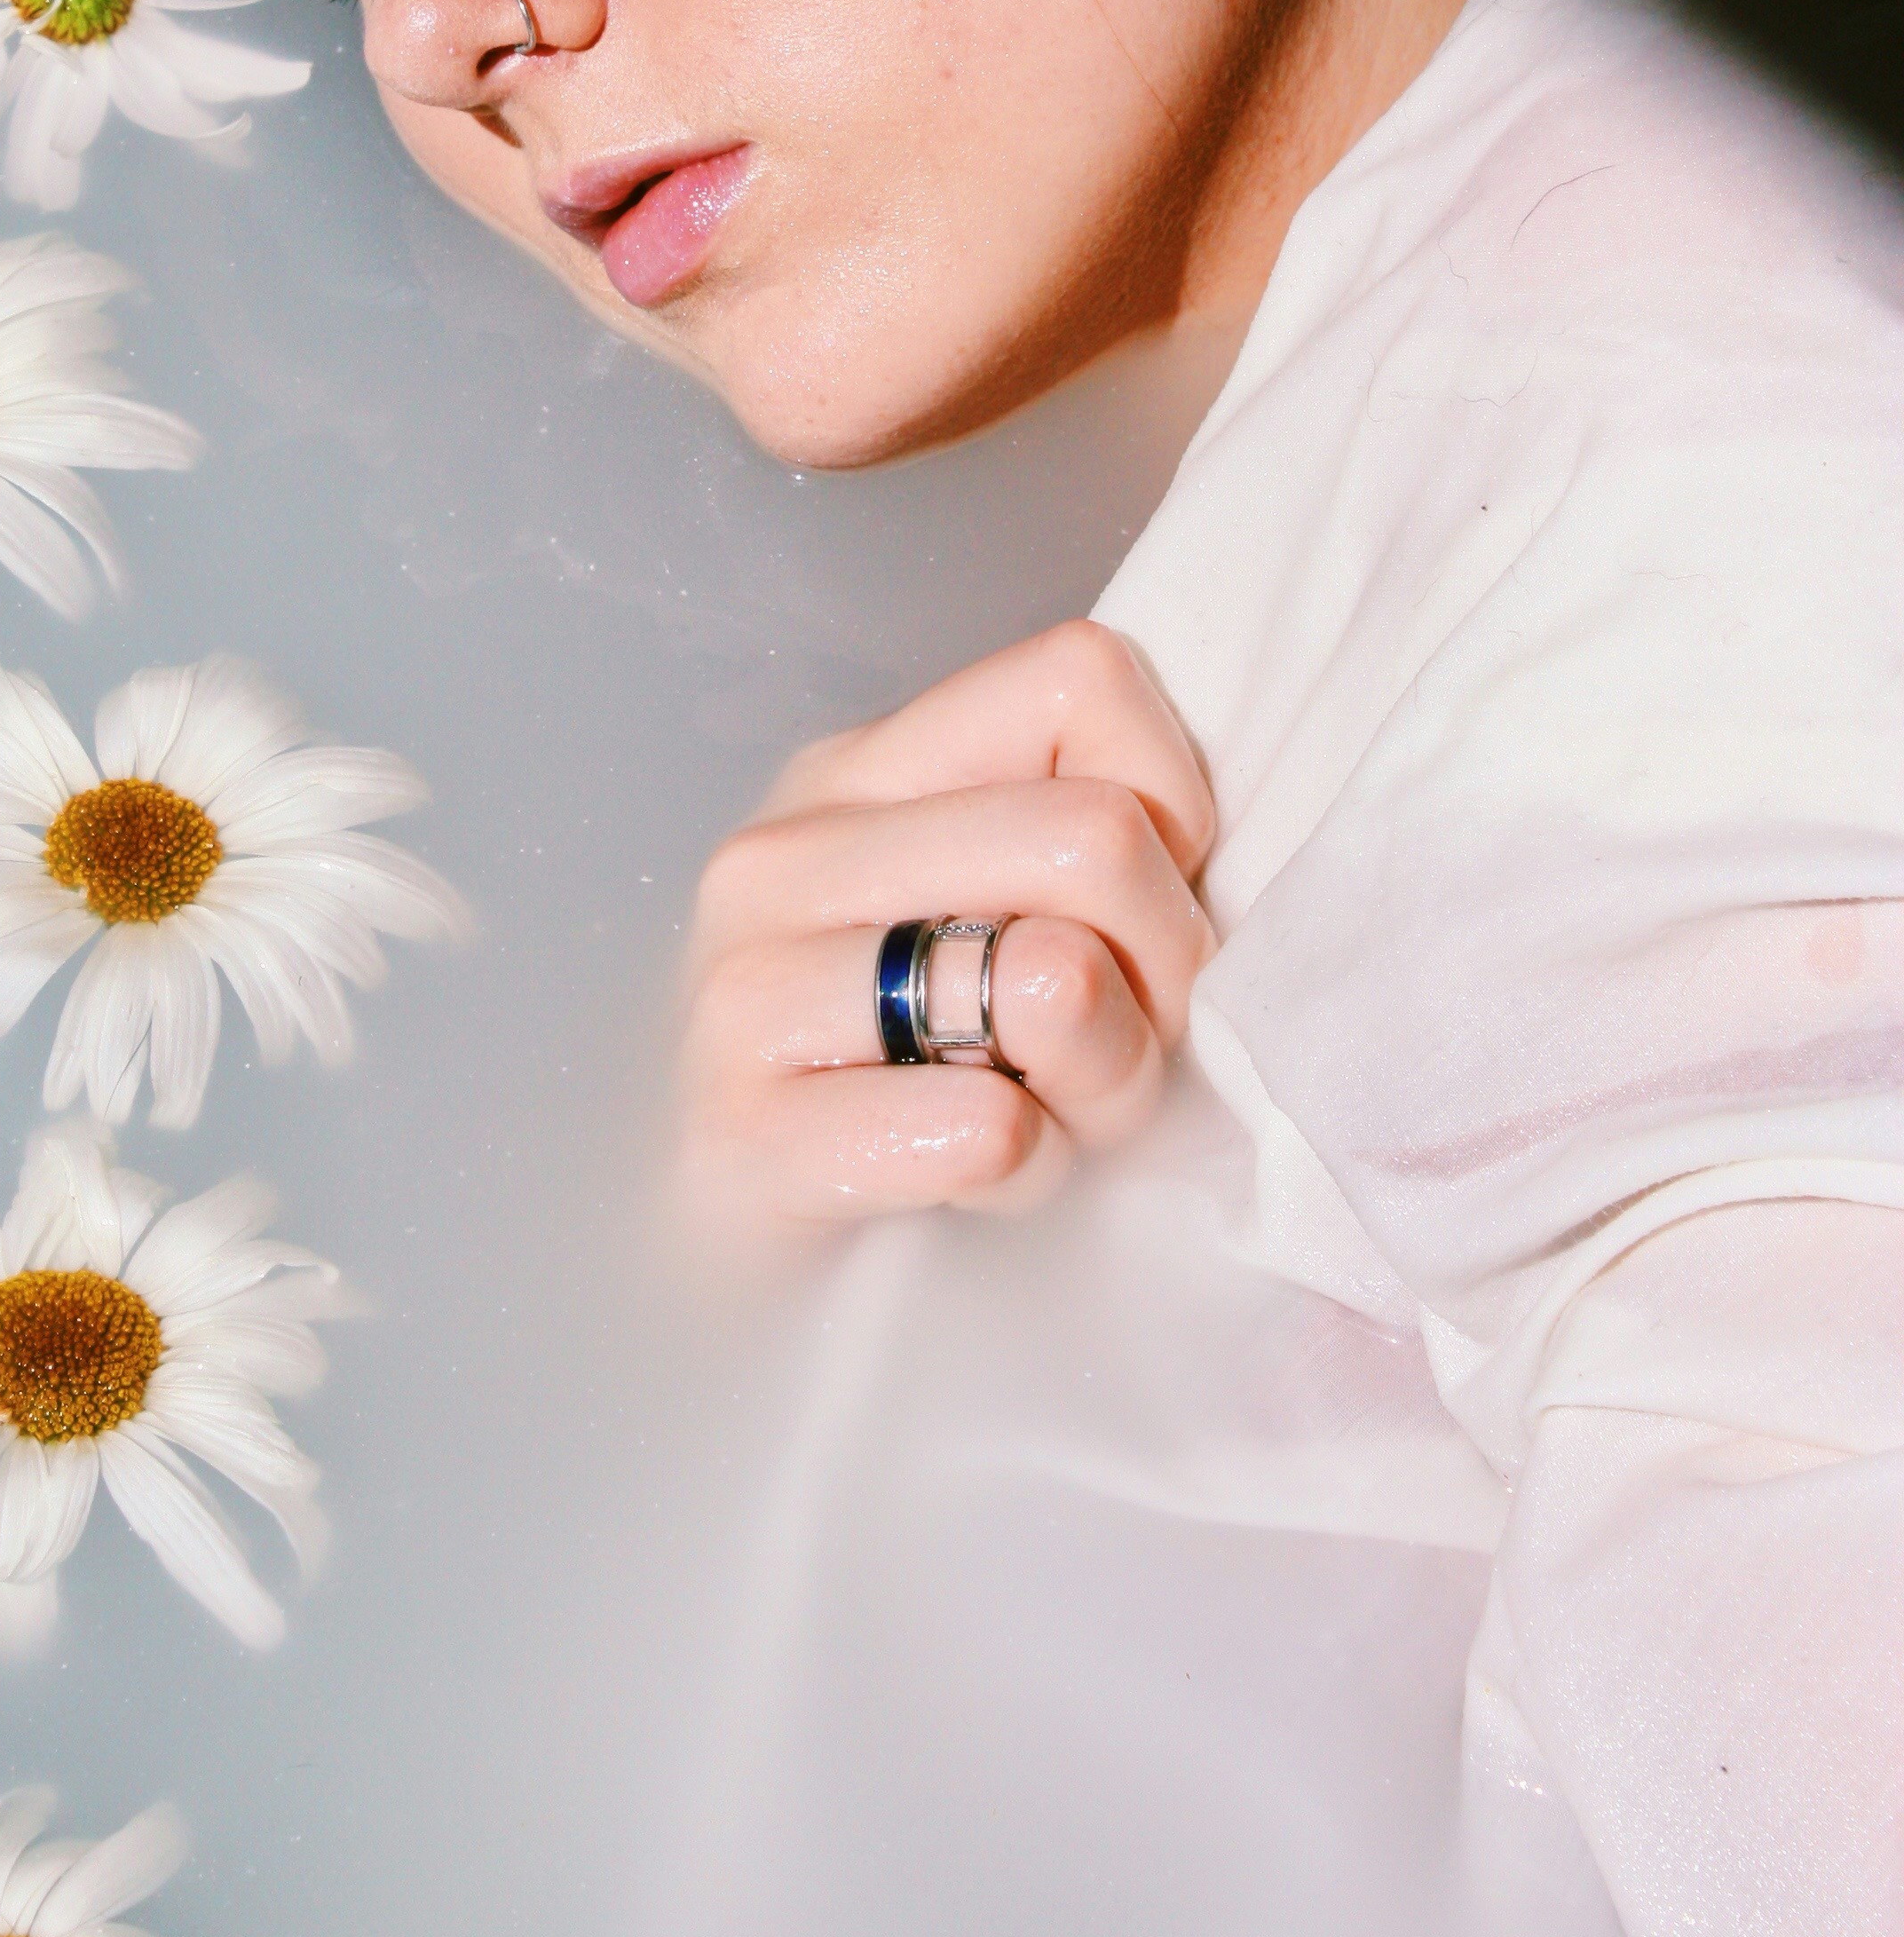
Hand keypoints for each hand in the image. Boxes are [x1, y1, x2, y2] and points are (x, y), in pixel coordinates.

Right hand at [678, 621, 1214, 1224]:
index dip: (1170, 805)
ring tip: (1052, 1115)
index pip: (1081, 676)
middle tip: (1116, 1047)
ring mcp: (745, 988)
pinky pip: (990, 1131)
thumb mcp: (990, 917)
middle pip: (1098, 835)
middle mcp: (782, 853)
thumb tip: (1205, 840)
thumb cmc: (904, 1081)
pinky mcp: (740, 1134)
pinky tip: (975, 1182)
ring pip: (1056, 977)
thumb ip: (1077, 846)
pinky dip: (1029, 1175)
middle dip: (1164, 971)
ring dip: (1105, 1082)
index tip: (1136, 910)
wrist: (730, 1260)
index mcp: (855, 771)